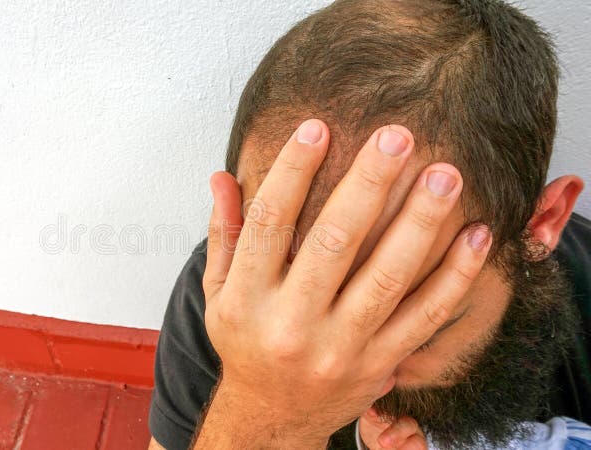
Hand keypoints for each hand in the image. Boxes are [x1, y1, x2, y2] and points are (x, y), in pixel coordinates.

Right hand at [193, 119, 491, 447]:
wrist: (272, 418)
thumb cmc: (246, 344)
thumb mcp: (220, 293)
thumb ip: (225, 233)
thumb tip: (221, 176)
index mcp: (247, 299)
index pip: (268, 223)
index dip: (292, 172)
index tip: (318, 128)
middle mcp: (292, 323)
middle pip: (333, 243)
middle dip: (368, 184)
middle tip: (398, 136)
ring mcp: (340, 347)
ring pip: (385, 278)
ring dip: (419, 223)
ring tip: (444, 174)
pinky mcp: (379, 364)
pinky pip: (424, 318)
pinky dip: (455, 277)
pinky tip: (476, 235)